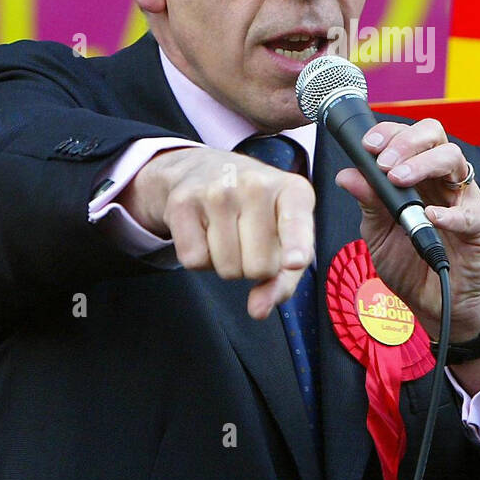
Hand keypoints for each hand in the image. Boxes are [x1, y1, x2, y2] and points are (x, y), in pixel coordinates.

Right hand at [120, 146, 315, 319]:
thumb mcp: (284, 235)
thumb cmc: (257, 211)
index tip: (295, 261)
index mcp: (293, 190)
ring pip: (227, 269)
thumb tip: (258, 310)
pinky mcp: (183, 203)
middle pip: (259, 267)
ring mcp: (217, 191)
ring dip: (227, 264)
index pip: (296, 223)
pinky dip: (201, 259)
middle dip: (254, 268)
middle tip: (249, 241)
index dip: (297, 246)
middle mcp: (256, 184)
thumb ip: (284, 279)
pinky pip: (195, 261)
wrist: (203, 170)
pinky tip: (206, 232)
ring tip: (228, 234)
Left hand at [333, 119, 479, 342]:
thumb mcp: (378, 233)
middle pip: (435, 135)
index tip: (367, 145)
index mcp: (419, 174)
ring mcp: (464, 200)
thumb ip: (368, 202)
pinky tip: (430, 217)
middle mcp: (443, 180)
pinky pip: (472, 213)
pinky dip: (450, 214)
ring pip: (454, 160)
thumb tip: (346, 175)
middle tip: (384, 163)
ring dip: (423, 164)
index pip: (409, 135)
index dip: (390, 133)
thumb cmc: (409, 263)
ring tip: (399, 181)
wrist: (433, 303)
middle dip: (407, 141)